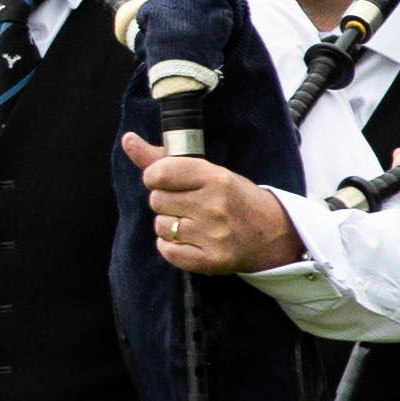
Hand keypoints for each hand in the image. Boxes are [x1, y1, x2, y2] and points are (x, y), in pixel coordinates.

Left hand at [125, 134, 302, 273]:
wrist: (272, 233)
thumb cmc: (234, 197)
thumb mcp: (208, 171)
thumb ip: (163, 158)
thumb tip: (127, 139)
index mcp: (215, 177)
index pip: (158, 173)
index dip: (155, 178)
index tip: (167, 181)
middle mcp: (215, 205)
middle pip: (156, 200)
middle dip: (166, 202)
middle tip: (190, 204)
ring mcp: (214, 234)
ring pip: (160, 226)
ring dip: (170, 226)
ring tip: (194, 223)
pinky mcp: (212, 260)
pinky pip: (167, 251)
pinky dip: (171, 247)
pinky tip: (190, 240)